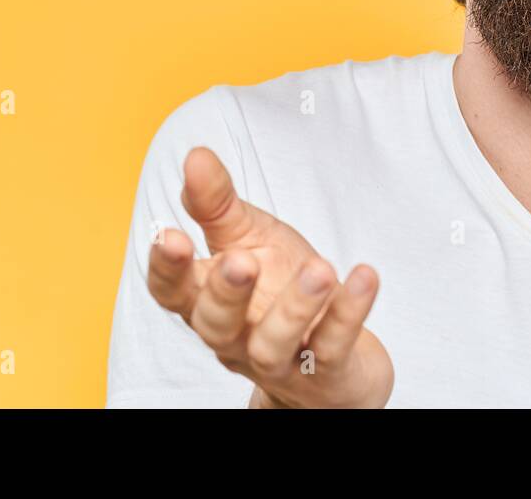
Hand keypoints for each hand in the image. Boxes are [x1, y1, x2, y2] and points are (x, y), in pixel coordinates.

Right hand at [146, 146, 393, 407]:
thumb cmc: (279, 289)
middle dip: (225, 293)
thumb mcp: (248, 239)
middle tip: (241, 260)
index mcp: (208, 302)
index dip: (166, 268)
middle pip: (215, 324)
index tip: (169, 235)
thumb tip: (196, 156)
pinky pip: (333, 346)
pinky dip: (349, 312)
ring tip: (320, 269)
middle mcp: (236, 338)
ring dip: (294, 307)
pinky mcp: (326, 375)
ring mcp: (280, 361)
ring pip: (273, 344)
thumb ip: (218, 204)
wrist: (334, 361)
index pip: (173, 292)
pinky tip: (363, 276)